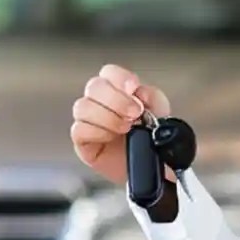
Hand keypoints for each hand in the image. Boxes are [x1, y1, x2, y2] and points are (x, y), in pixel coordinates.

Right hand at [70, 64, 172, 184]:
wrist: (151, 166)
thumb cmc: (151, 137)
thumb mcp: (160, 113)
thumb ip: (153, 98)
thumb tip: (141, 92)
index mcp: (117, 89)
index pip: (109, 72)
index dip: (119, 77)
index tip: (133, 88)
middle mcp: (100, 101)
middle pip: (94, 86)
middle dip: (116, 99)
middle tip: (134, 113)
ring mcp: (88, 120)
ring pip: (82, 107)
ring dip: (107, 116)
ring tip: (126, 128)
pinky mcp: (82, 141)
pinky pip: (79, 130)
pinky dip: (97, 131)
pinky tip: (110, 137)